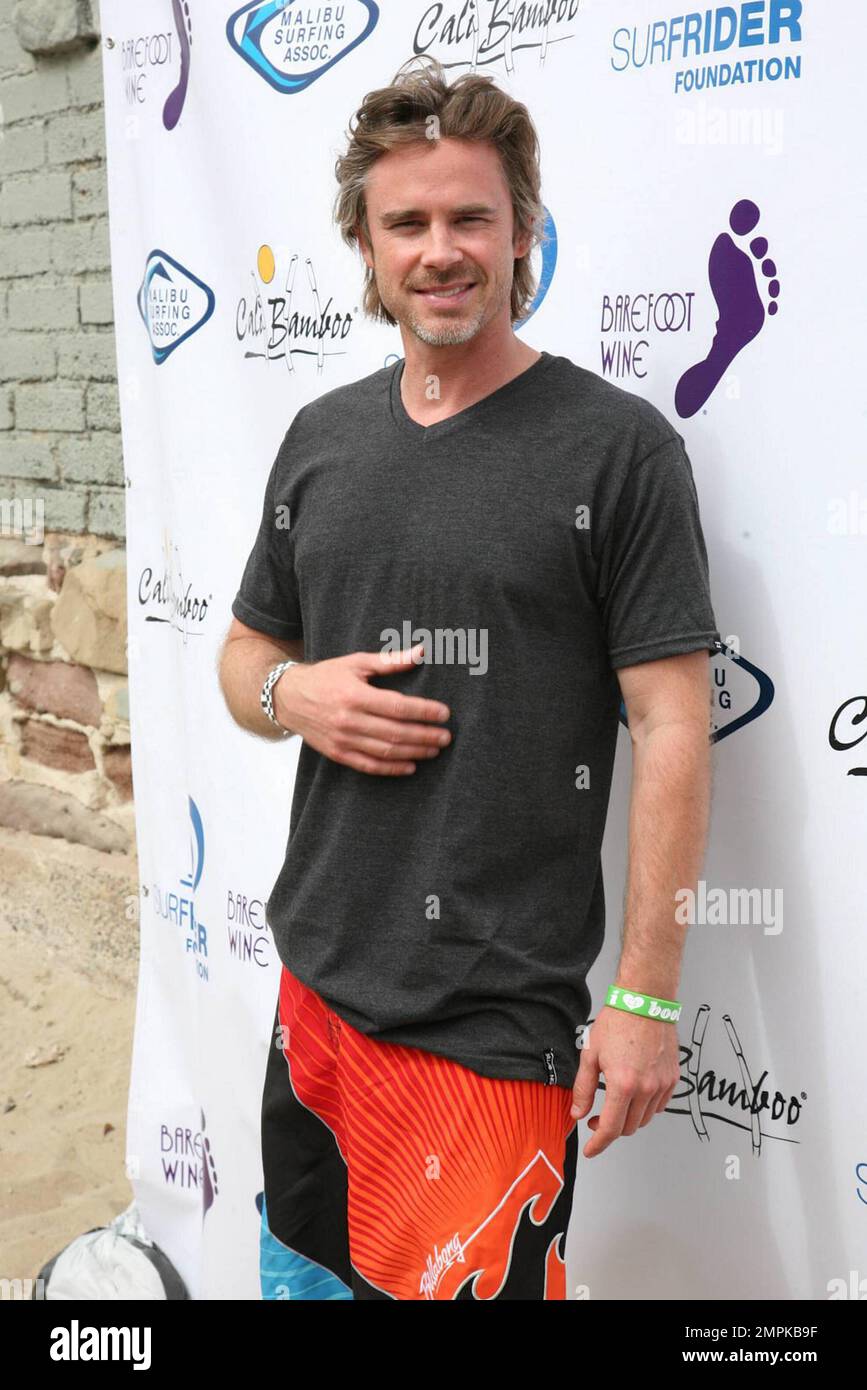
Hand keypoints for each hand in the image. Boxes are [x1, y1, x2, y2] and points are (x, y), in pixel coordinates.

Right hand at [274, 642, 451, 774]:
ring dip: (414, 752)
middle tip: (446, 736)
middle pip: (395, 732)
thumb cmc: (326, 677)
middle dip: (425, 735)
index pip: (397, 706)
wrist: (288, 698)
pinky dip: (391, 768)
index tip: (444, 714)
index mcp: (355, 695)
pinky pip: (369, 765)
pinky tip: (410, 766)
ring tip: (434, 750)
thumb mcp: (356, 663)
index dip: (424, 711)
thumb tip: (420, 652)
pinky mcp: (338, 753)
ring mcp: (342, 740)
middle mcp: (348, 720)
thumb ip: (389, 661)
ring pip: (386, 751)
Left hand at [570, 1006, 679, 1158]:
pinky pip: (659, 1105)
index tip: (592, 1150)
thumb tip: (578, 1113)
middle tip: (597, 1118)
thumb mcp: (591, 1054)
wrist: (645, 1000)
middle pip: (629, 1127)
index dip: (598, 1143)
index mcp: (623, 1084)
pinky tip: (634, 1094)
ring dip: (629, 1118)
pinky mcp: (673, 1078)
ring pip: (645, 1118)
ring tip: (616, 1102)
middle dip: (611, 1129)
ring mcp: (663, 1084)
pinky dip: (646, 1107)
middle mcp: (646, 1088)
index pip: (611, 1128)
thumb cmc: (618, 1021)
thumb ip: (583, 1089)